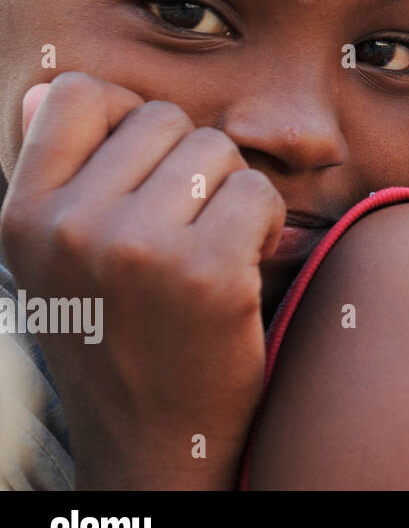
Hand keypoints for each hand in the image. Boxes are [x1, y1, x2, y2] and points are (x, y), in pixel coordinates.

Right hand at [0, 72, 284, 488]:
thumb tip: (44, 89)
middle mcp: (70, 226)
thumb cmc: (119, 334)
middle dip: (191, 162)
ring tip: (213, 247)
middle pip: (164, 117)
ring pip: (217, 149)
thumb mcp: (57, 259)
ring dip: (231, 192)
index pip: (76, 92)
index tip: (147, 172)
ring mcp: (136, 248)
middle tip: (187, 225)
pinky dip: (266, 224)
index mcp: (23, 215)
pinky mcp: (204, 272)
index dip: (127, 116)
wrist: (158, 438)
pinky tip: (244, 266)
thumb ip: (54, 173)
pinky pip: (257, 191)